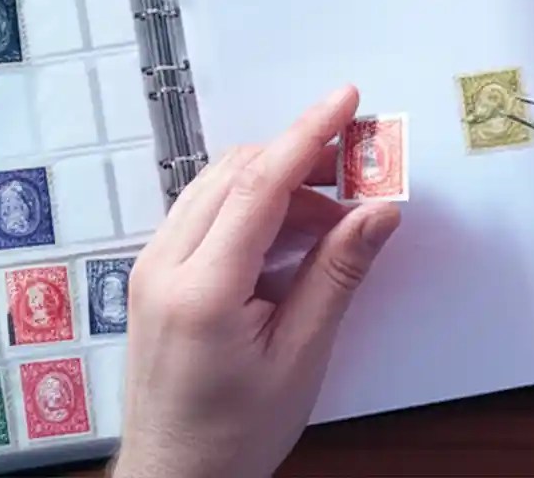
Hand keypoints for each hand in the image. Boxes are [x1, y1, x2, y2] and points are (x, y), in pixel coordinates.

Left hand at [111, 86, 400, 477]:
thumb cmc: (235, 433)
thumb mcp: (300, 355)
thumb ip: (338, 273)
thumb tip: (380, 211)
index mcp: (200, 290)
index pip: (258, 186)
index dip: (307, 136)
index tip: (345, 101)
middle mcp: (164, 265)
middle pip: (237, 175)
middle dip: (302, 158)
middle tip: (361, 167)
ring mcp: (153, 267)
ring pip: (219, 188)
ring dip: (280, 183)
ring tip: (337, 213)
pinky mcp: (156, 275)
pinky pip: (207, 214)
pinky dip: (255, 207)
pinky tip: (295, 234)